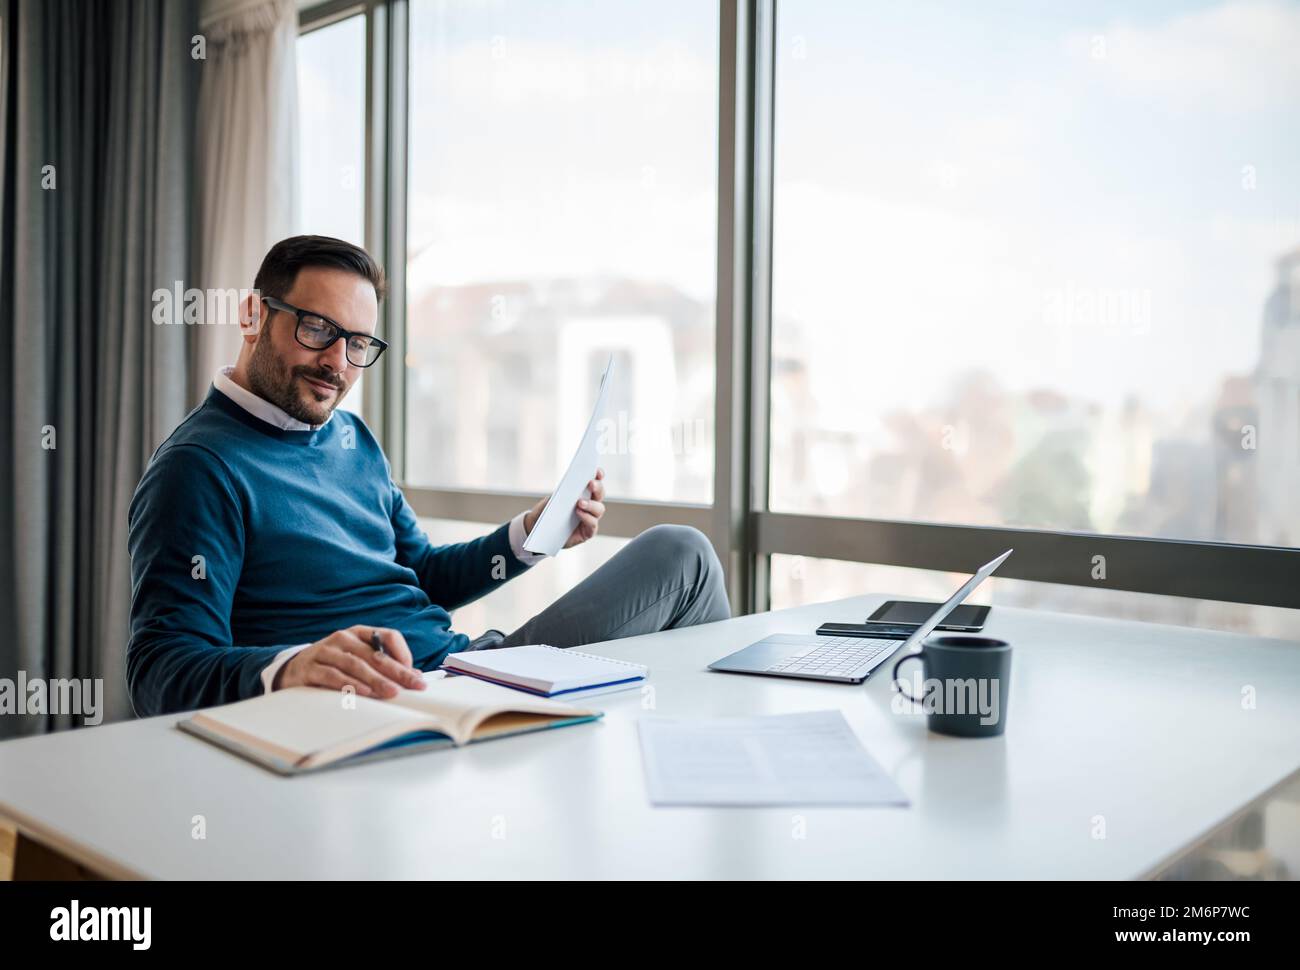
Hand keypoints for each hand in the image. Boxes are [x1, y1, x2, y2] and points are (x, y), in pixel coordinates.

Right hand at [273, 626, 425, 697]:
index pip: (389, 636)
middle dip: (397, 671)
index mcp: (360, 633)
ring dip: (376, 679)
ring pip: (356, 664)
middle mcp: (344, 638)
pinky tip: (363, 693)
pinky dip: (350, 684)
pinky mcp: (311, 667)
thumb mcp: (358, 659)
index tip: (414, 674)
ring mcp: (326, 651)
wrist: (293, 669)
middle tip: (414, 685)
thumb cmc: (334, 664)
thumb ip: (383, 665)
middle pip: (376, 653)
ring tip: (392, 692)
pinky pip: (333, 675)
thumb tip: (415, 676)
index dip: (404, 654)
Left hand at [524, 467, 605, 549]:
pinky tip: (579, 513)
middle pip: (600, 494)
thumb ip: (560, 494)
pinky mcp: (588, 531)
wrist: (539, 529)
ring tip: (580, 503)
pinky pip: (593, 524)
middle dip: (597, 487)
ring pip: (599, 509)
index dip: (598, 475)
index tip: (597, 470)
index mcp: (582, 493)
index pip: (595, 482)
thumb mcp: (551, 500)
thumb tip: (568, 487)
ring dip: (591, 505)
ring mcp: (590, 518)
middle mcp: (590, 504)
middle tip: (591, 483)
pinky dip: (587, 517)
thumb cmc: (546, 512)